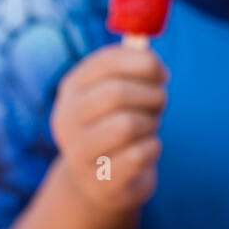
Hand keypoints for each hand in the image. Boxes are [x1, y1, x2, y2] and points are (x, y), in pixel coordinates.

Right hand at [50, 44, 167, 212]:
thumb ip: (132, 65)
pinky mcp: (99, 182)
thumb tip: (145, 46)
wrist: (99, 181)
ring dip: (151, 123)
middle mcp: (66, 119)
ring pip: (128, 124)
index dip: (143, 62)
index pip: (106, 62)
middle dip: (151, 95)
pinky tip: (146, 151)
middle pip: (116, 93)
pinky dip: (153, 148)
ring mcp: (78, 154)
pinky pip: (140, 155)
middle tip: (161, 102)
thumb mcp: (119, 91)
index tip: (162, 73)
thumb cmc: (117, 123)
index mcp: (71, 88)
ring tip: (148, 128)